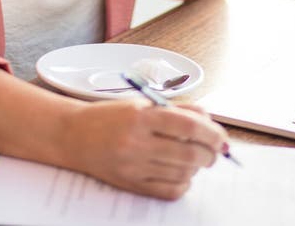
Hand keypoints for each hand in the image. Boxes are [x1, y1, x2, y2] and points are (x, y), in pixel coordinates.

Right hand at [64, 99, 227, 198]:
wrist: (74, 135)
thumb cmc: (109, 116)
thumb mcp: (141, 103)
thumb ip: (176, 110)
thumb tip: (208, 121)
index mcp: (141, 115)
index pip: (188, 126)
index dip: (211, 132)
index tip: (220, 137)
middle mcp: (137, 141)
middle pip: (189, 153)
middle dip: (209, 153)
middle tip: (212, 151)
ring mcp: (134, 165)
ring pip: (182, 173)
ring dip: (196, 168)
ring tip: (193, 159)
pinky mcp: (131, 184)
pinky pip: (168, 191)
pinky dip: (182, 183)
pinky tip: (180, 173)